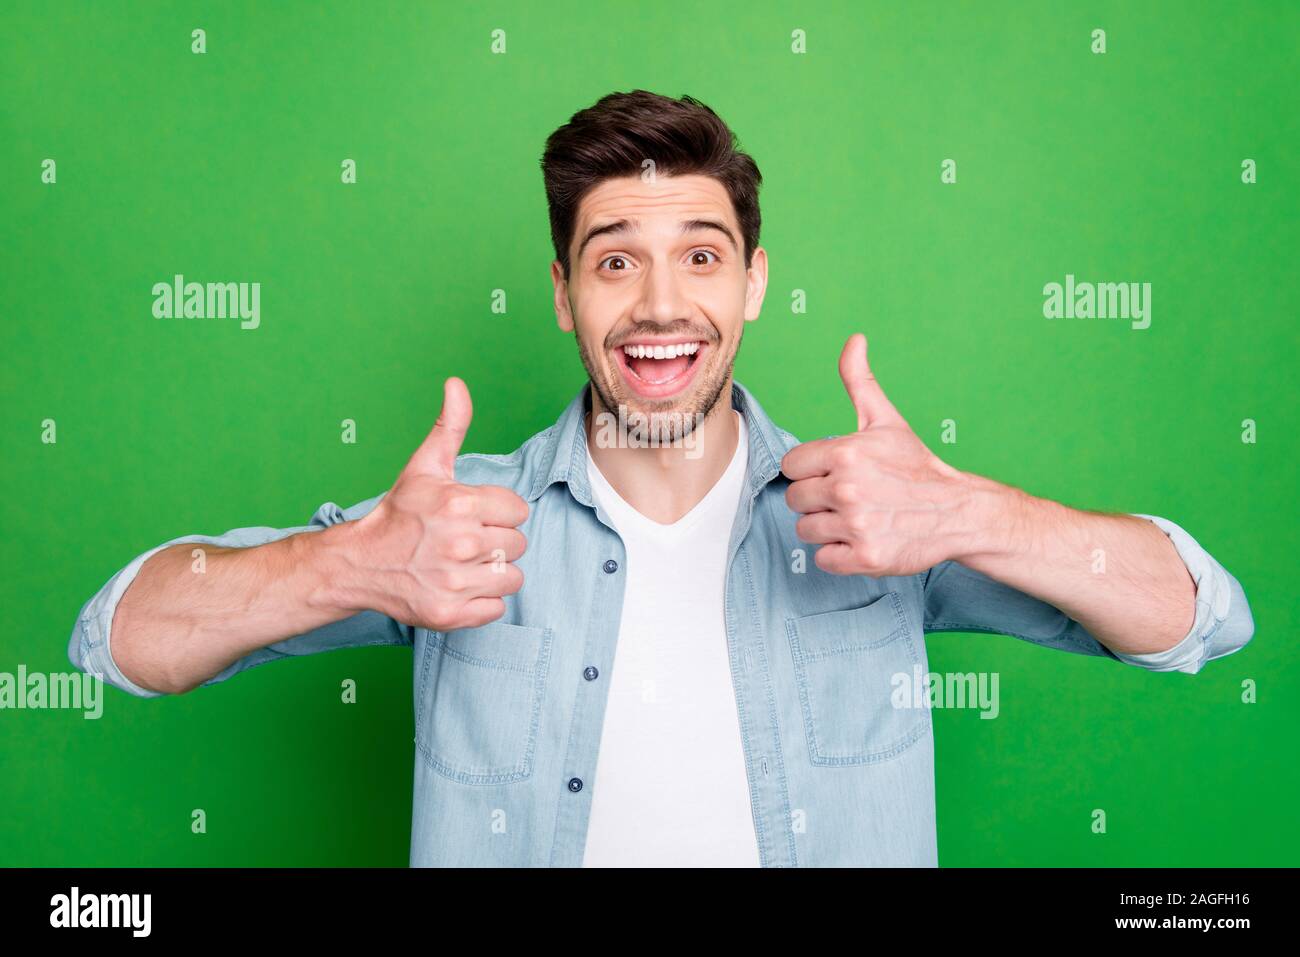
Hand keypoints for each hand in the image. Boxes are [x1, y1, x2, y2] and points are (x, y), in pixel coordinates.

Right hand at [346, 377, 528, 629]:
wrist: (359, 562)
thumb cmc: (398, 514)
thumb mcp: (424, 466)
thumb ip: (450, 426)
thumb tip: (456, 384)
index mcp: (460, 504)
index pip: (517, 511)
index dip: (498, 513)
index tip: (473, 516)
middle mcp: (460, 544)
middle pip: (517, 544)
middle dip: (496, 541)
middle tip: (465, 541)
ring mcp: (454, 582)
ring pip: (512, 577)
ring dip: (492, 572)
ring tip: (463, 564)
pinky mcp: (450, 613)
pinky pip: (497, 608)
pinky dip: (482, 602)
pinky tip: (459, 587)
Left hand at [781, 334, 974, 576]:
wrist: (957, 511)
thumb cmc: (915, 466)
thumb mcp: (885, 421)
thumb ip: (859, 381)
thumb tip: (855, 340)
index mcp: (845, 453)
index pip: (791, 466)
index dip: (810, 470)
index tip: (833, 473)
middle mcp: (846, 489)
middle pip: (794, 498)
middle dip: (816, 499)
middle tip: (849, 497)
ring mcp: (855, 525)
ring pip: (805, 529)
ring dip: (826, 527)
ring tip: (857, 517)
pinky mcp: (863, 557)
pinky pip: (823, 559)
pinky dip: (838, 554)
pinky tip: (861, 539)